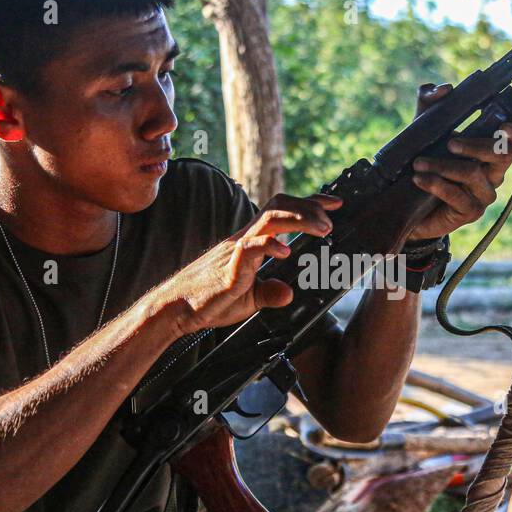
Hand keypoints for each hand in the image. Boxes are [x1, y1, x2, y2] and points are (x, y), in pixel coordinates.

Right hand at [147, 192, 342, 334]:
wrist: (176, 308)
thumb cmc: (209, 300)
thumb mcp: (248, 299)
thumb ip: (270, 293)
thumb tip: (289, 293)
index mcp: (251, 242)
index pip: (283, 212)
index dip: (311, 203)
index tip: (335, 202)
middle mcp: (245, 239)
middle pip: (279, 206)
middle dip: (309, 207)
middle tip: (331, 219)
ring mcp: (236, 250)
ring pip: (269, 219)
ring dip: (300, 219)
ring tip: (322, 229)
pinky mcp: (229, 267)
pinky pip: (250, 248)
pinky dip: (269, 246)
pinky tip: (285, 252)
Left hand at [405, 82, 511, 241]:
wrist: (407, 202)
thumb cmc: (424, 160)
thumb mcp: (423, 127)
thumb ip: (431, 103)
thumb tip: (445, 89)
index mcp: (490, 150)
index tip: (506, 127)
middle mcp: (493, 172)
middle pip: (503, 155)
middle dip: (477, 145)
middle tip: (450, 142)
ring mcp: (483, 193)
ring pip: (475, 174)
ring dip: (444, 165)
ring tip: (419, 163)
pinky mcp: (470, 211)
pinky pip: (458, 197)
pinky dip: (436, 184)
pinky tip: (419, 178)